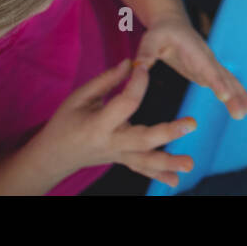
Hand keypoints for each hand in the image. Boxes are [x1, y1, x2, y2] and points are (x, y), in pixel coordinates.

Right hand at [30, 59, 196, 188]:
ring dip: (169, 162)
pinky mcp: (122, 161)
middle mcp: (111, 144)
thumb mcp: (79, 97)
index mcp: (98, 125)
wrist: (54, 156)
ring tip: (190, 164)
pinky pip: (141, 169)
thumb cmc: (65, 122)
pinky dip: (159, 175)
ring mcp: (118, 156)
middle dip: (168, 133)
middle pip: (142, 140)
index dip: (137, 83)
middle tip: (192, 123)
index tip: (142, 68)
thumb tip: (131, 63)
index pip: (126, 104)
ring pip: (145, 161)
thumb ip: (106, 80)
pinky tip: (176, 182)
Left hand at [137, 14, 246, 119]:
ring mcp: (210, 66)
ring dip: (241, 95)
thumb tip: (139, 68)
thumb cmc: (161, 32)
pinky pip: (227, 84)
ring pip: (229, 81)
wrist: (173, 25)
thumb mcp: (151, 39)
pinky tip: (246, 107)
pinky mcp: (209, 73)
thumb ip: (146, 53)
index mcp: (194, 51)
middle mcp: (207, 59)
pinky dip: (238, 95)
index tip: (226, 96)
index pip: (207, 69)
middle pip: (223, 78)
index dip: (216, 82)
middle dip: (235, 95)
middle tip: (244, 112)